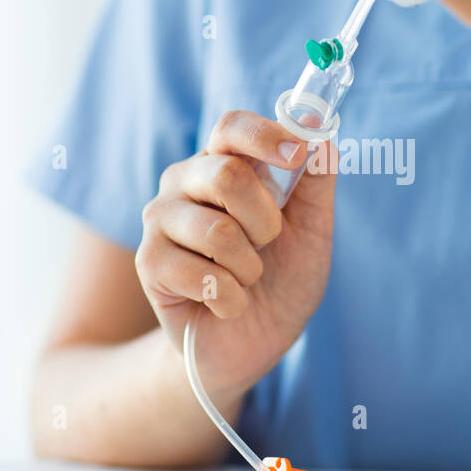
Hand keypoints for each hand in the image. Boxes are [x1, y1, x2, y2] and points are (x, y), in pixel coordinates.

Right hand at [135, 111, 335, 395]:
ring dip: (250, 266)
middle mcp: (184, 182)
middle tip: (268, 244)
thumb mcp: (313, 229)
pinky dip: (231, 297)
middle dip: (265, 220)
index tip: (296, 156)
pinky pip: (202, 273)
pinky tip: (227, 303)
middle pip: (225, 174)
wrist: (254, 343)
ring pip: (217, 230)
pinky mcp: (149, 263)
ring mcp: (160, 220)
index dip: (264, 136)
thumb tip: (321, 134)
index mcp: (222, 162)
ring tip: (247, 278)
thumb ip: (315, 180)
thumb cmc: (282, 279)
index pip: (232, 127)